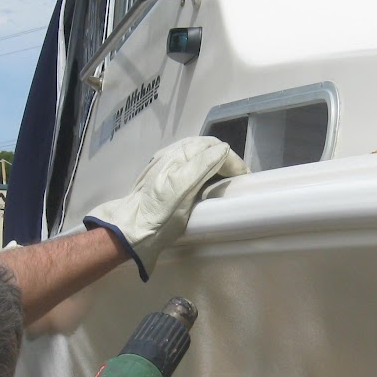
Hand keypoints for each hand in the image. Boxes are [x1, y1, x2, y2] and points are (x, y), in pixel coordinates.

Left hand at [83, 137, 246, 280]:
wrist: (132, 230)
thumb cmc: (160, 216)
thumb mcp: (182, 190)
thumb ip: (202, 165)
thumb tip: (223, 149)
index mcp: (178, 157)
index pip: (215, 149)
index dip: (234, 162)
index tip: (244, 180)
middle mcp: (172, 153)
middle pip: (207, 146)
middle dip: (226, 159)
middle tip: (237, 178)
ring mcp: (165, 161)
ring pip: (198, 150)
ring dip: (215, 160)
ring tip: (225, 178)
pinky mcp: (161, 170)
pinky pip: (189, 158)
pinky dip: (203, 164)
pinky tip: (204, 179)